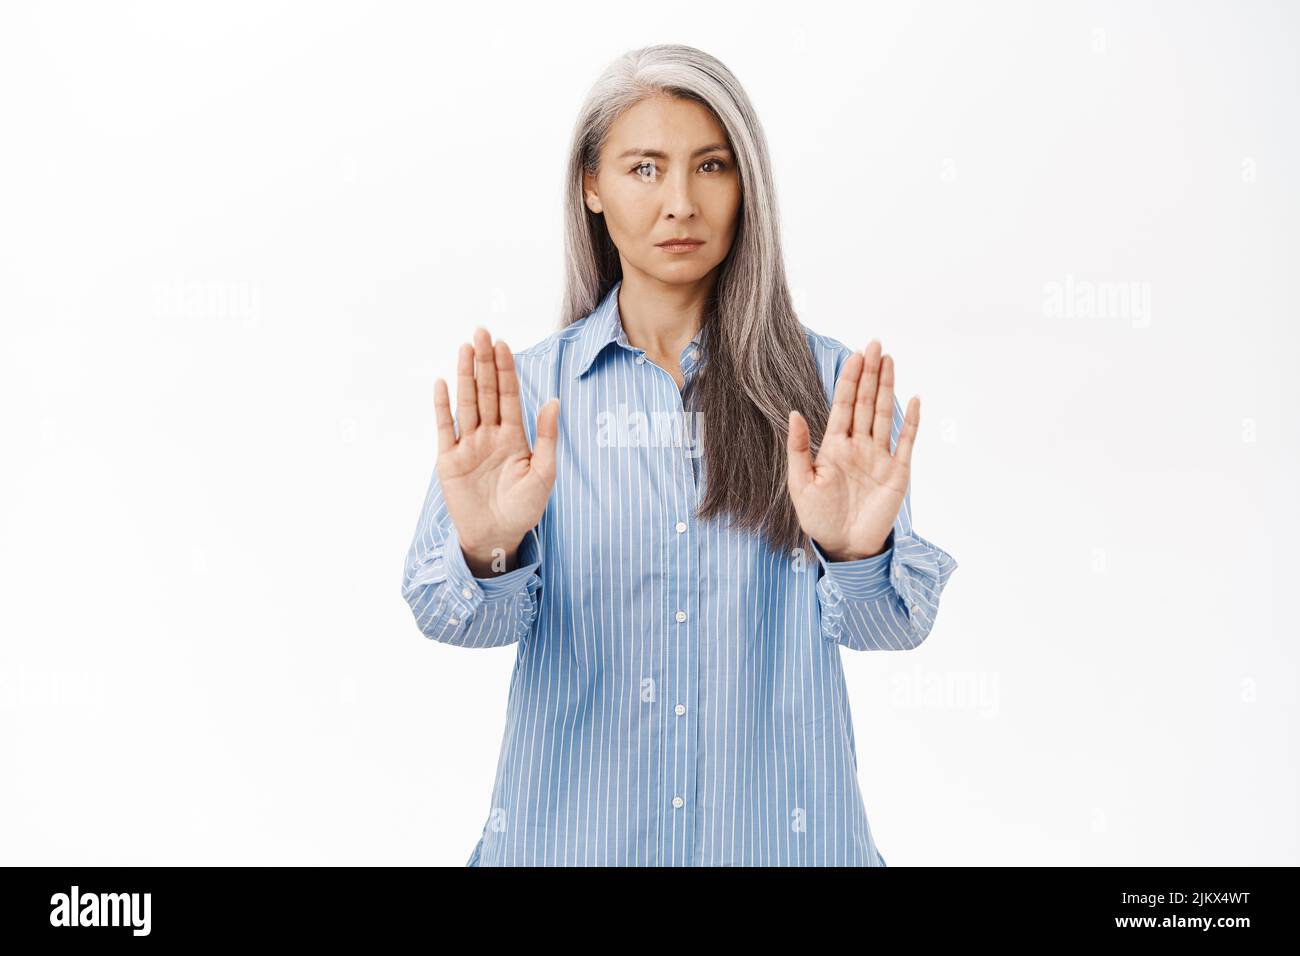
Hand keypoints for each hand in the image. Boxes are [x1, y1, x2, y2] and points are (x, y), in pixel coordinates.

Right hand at [434, 327, 559, 575]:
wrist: (497, 536)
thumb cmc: (524, 508)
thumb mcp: (543, 473)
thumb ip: (547, 437)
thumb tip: (554, 401)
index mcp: (513, 435)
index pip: (509, 395)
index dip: (506, 369)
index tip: (503, 344)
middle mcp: (489, 434)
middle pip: (486, 391)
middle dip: (484, 362)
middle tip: (482, 331)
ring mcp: (468, 444)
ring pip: (466, 402)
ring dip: (465, 375)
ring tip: (465, 347)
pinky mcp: (448, 459)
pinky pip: (444, 427)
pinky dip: (442, 406)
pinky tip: (442, 383)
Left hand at [786, 340, 918, 560]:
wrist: (844, 547)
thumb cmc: (818, 518)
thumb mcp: (800, 483)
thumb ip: (797, 448)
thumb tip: (794, 413)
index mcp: (835, 446)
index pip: (844, 405)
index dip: (849, 379)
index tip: (855, 355)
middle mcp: (859, 446)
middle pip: (866, 402)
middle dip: (870, 373)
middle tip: (875, 344)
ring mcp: (879, 457)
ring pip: (885, 414)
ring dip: (888, 388)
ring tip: (890, 361)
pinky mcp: (897, 473)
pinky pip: (906, 442)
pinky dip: (911, 421)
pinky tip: (914, 399)